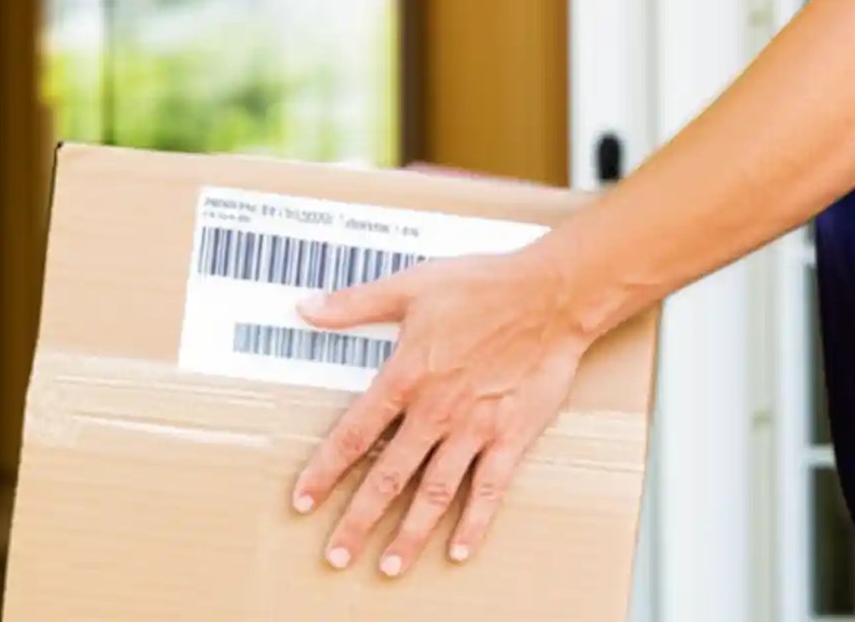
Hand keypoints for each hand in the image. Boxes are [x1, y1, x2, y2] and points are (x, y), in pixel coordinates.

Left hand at [290, 248, 594, 577]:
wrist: (550, 296)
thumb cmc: (483, 286)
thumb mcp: (409, 286)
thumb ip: (355, 304)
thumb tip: (307, 309)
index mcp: (406, 377)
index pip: (354, 434)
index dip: (325, 471)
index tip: (303, 500)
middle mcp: (436, 413)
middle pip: (388, 478)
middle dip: (359, 521)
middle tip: (337, 555)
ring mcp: (475, 430)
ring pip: (435, 494)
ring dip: (410, 533)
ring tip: (389, 567)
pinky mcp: (511, 438)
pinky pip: (490, 490)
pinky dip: (475, 523)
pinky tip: (459, 550)